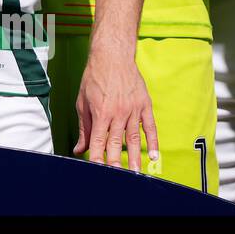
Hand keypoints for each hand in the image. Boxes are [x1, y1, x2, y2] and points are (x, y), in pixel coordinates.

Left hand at [75, 45, 157, 170]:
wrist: (112, 56)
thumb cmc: (95, 78)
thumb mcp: (82, 101)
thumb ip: (84, 128)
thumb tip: (79, 148)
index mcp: (100, 111)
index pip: (99, 140)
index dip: (97, 156)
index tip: (97, 170)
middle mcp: (118, 112)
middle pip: (116, 142)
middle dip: (116, 161)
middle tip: (117, 177)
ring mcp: (133, 109)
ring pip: (134, 138)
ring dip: (135, 157)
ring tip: (136, 172)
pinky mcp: (145, 105)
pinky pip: (151, 127)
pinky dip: (154, 142)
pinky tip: (155, 156)